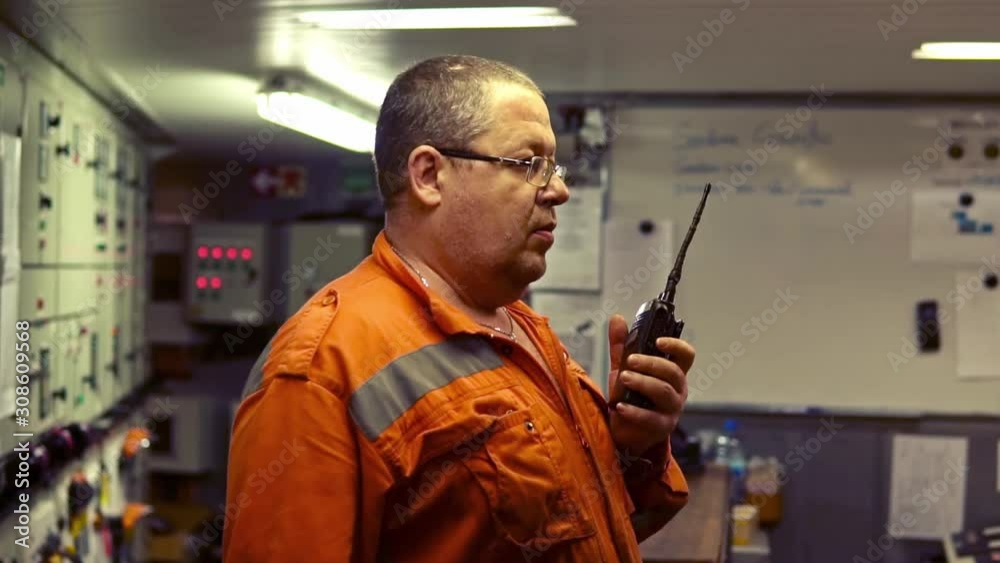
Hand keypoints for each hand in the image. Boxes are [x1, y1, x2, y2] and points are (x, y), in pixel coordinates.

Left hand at [607, 314, 695, 455]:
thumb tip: (617, 318)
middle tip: (630, 361)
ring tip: (623, 378)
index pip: (686, 356)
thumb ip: (622, 346)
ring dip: (642, 382)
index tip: (658, 341)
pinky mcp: (661, 427)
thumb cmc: (631, 396)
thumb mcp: (624, 368)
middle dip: (651, 363)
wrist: (625, 431)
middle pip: (673, 372)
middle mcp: (677, 390)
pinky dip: (633, 411)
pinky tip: (619, 406)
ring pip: (663, 391)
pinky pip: (650, 417)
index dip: (676, 346)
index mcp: (672, 373)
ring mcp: (671, 409)